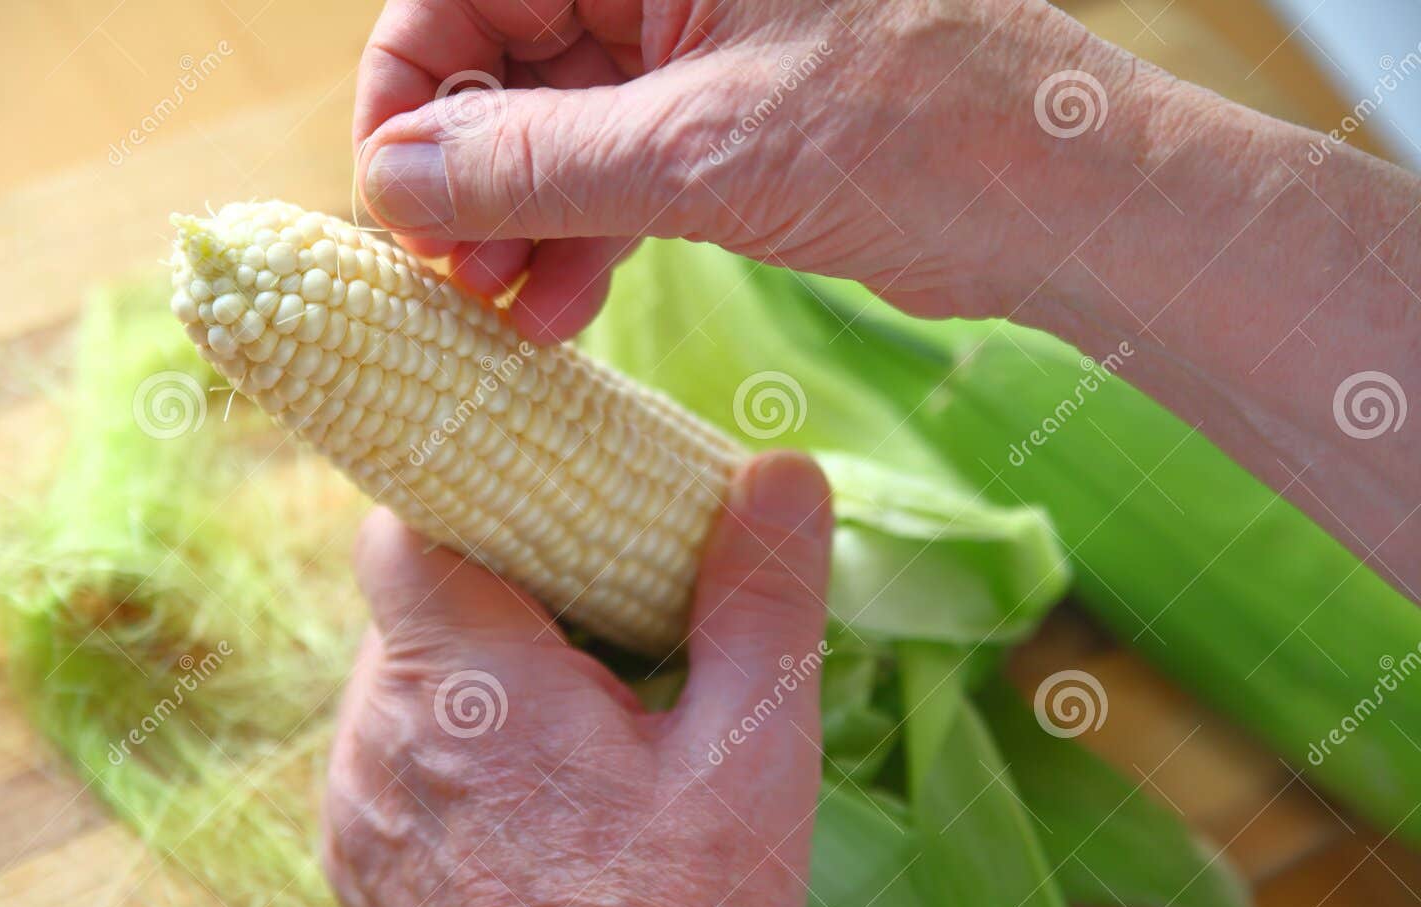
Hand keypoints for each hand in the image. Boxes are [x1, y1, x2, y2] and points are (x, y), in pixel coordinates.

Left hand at [321, 452, 832, 906]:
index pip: (406, 523)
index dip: (468, 491)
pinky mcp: (362, 873)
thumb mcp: (752, 758)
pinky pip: (395, 758)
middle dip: (501, 581)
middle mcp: (376, 742)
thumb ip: (761, 598)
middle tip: (605, 609)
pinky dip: (457, 744)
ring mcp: (357, 813)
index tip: (547, 500)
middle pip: (412, 600)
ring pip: (402, 680)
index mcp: (463, 688)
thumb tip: (780, 469)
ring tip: (587, 710)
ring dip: (481, 669)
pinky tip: (543, 794)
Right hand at [352, 0, 1110, 337]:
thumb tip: (396, 180)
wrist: (1058, 201)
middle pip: (502, 57)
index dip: (411, 86)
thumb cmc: (913, 133)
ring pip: (555, 127)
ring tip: (496, 310)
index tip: (391, 194)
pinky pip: (614, 174)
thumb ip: (537, 161)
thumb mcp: (700, 150)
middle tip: (447, 276)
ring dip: (517, 221)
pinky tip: (553, 313)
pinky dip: (580, 240)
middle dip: (468, 172)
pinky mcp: (723, 125)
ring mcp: (695, 49)